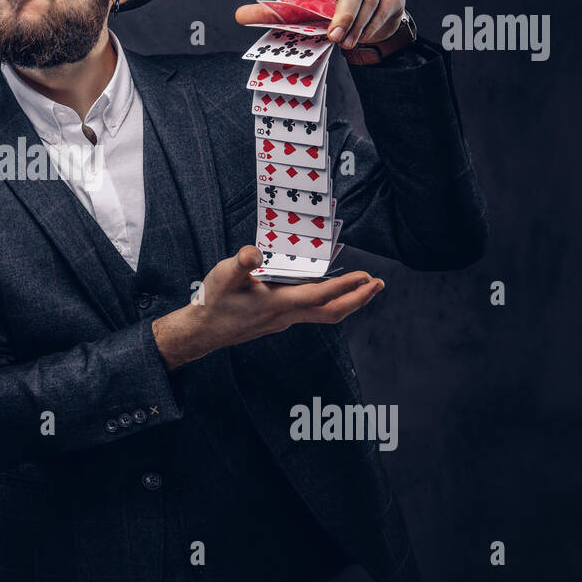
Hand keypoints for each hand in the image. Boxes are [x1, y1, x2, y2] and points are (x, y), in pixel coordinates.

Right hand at [152, 245, 384, 372]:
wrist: (203, 330)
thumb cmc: (213, 301)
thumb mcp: (222, 275)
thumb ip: (240, 263)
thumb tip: (254, 250)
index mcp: (277, 304)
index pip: (319, 297)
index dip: (344, 287)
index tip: (366, 277)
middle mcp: (286, 315)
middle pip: (332, 313)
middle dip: (358, 299)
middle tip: (378, 284)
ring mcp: (284, 319)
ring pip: (324, 314)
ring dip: (346, 300)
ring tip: (363, 285)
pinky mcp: (279, 318)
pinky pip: (311, 311)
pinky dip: (327, 300)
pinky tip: (325, 286)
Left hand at [232, 0, 410, 64]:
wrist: (363, 28)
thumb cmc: (328, 15)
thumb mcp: (302, 15)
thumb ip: (274, 14)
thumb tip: (238, 15)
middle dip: (344, 12)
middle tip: (334, 35)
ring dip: (358, 24)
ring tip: (345, 43)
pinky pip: (387, 7)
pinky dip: (375, 24)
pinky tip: (364, 38)